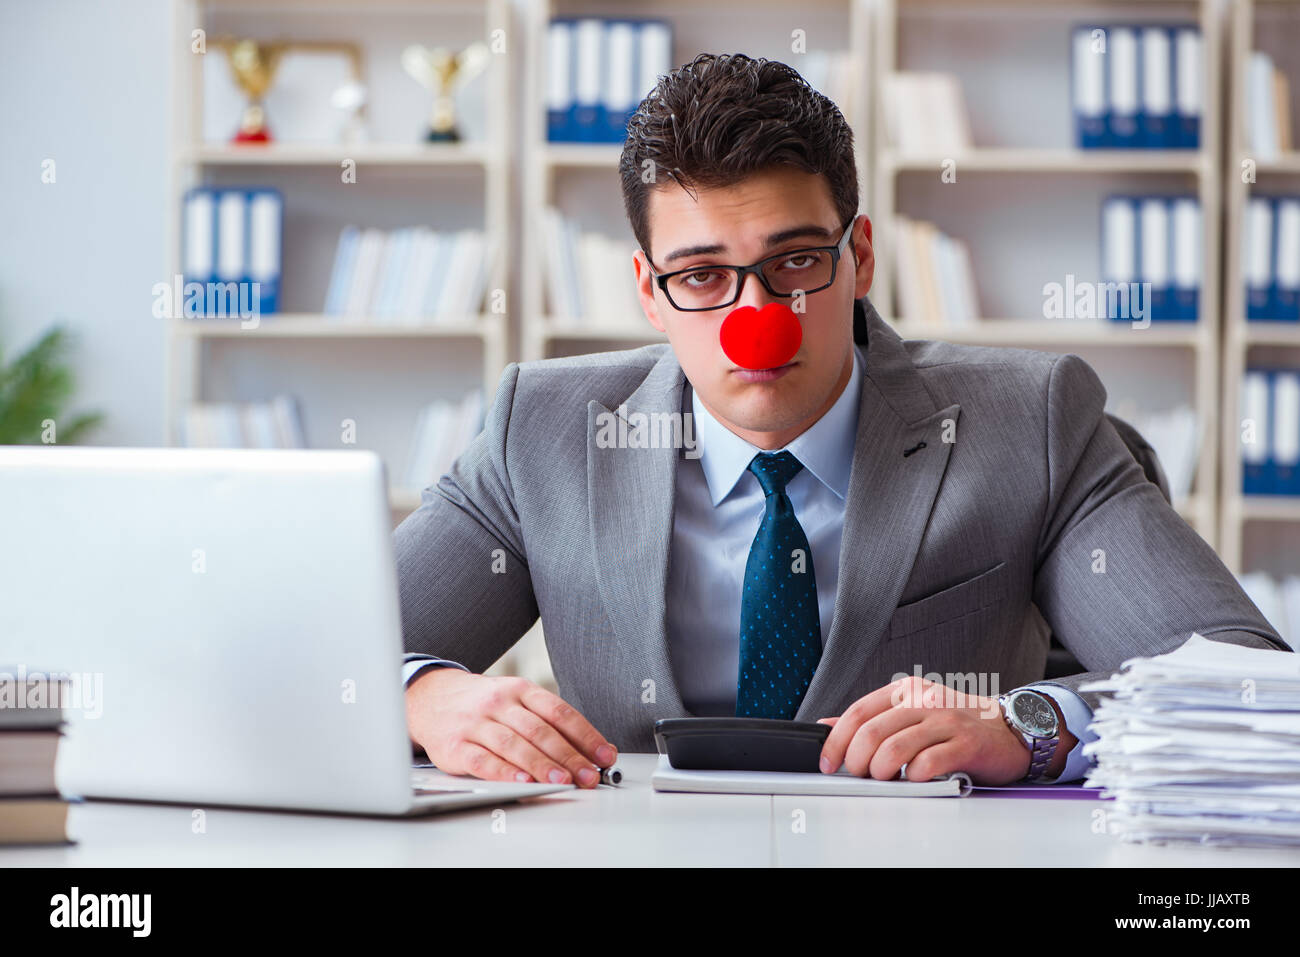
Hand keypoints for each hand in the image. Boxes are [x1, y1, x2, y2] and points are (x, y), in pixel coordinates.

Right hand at [405, 668, 616, 787]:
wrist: (431, 698)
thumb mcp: (515, 700)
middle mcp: (498, 703)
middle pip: (539, 730)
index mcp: (519, 690)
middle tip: (589, 775)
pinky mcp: (455, 746)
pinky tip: (522, 782)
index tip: (604, 755)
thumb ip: (548, 721)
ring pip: (514, 745)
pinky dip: (504, 772)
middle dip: (569, 756)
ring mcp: (475, 724)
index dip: (585, 735)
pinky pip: (483, 761)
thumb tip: (590, 748)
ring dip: (542, 765)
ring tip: (563, 781)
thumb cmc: (483, 704)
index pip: (559, 712)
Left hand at [816, 676, 1031, 785]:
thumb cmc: (956, 724)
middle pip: (872, 732)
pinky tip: (914, 780)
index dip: (837, 740)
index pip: (858, 712)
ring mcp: (946, 721)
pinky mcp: (966, 745)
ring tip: (884, 779)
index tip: (828, 762)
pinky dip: (912, 778)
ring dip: (880, 771)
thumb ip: (871, 719)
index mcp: (906, 690)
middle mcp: (924, 700)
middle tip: (858, 775)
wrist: (1010, 730)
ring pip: (894, 748)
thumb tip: (826, 728)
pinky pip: (927, 764)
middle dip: (856, 760)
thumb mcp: (910, 712)